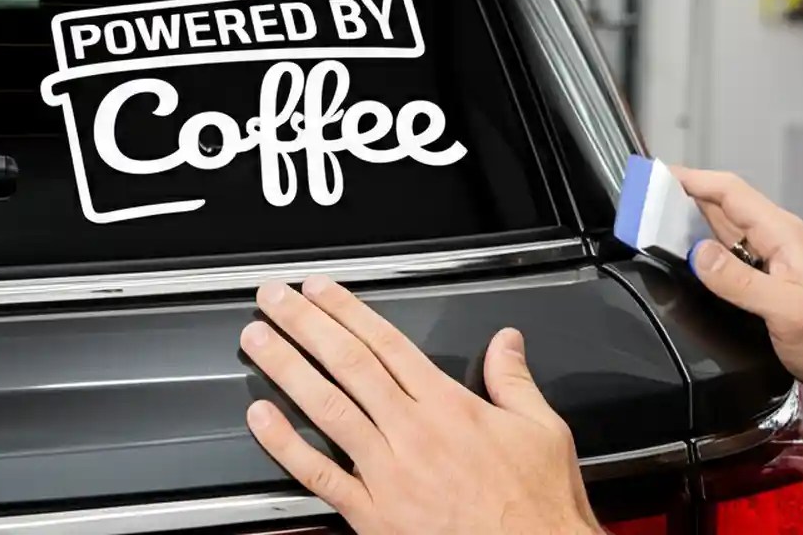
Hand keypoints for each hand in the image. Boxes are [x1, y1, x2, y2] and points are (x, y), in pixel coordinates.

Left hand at [239, 276, 602, 534]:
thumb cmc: (538, 506)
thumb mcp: (543, 430)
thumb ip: (515, 380)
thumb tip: (506, 340)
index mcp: (450, 406)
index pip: (387, 343)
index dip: (348, 310)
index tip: (320, 290)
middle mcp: (413, 432)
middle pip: (349, 363)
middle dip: (306, 324)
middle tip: (275, 298)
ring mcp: (388, 473)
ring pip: (326, 407)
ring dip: (287, 368)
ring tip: (258, 340)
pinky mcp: (373, 515)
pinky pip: (320, 475)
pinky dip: (285, 444)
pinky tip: (261, 418)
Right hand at [674, 166, 802, 402]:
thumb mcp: (790, 312)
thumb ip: (741, 282)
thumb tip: (696, 254)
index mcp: (782, 235)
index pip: (728, 192)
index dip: (690, 179)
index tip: (654, 175)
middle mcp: (776, 241)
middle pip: (720, 206)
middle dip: (680, 196)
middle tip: (641, 198)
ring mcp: (772, 261)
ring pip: (721, 230)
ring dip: (687, 222)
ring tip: (651, 222)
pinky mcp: (767, 282)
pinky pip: (727, 255)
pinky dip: (700, 250)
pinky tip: (682, 260)